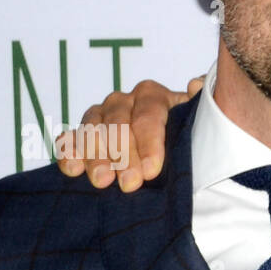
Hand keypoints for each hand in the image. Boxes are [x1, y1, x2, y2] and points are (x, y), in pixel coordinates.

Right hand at [55, 77, 198, 190]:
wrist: (170, 148)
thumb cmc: (187, 136)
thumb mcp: (199, 122)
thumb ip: (201, 104)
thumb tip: (196, 86)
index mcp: (152, 95)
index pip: (148, 114)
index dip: (149, 143)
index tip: (151, 170)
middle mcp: (124, 101)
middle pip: (118, 123)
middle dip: (123, 155)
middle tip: (129, 184)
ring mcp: (101, 115)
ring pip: (92, 129)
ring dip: (95, 156)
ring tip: (102, 181)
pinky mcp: (84, 133)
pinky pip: (72, 137)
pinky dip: (69, 151)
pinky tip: (71, 169)